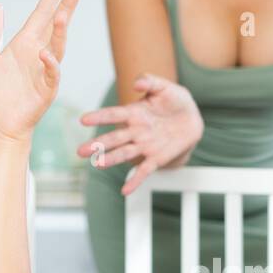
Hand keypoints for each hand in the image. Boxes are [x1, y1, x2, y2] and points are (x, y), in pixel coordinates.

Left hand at [0, 0, 81, 144]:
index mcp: (24, 44)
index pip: (41, 15)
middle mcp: (38, 54)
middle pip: (56, 25)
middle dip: (66, 6)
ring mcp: (45, 71)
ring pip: (58, 46)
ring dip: (61, 30)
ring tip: (62, 13)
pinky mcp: (46, 90)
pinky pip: (51, 74)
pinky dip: (50, 63)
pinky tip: (45, 53)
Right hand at [77, 73, 203, 195]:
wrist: (192, 120)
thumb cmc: (175, 101)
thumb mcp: (165, 87)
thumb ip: (150, 82)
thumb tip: (137, 84)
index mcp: (135, 113)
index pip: (114, 115)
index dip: (100, 117)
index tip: (83, 120)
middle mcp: (136, 131)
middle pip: (114, 138)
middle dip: (98, 144)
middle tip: (80, 151)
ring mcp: (145, 146)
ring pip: (125, 153)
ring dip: (111, 159)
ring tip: (98, 164)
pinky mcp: (156, 158)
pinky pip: (144, 171)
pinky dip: (134, 181)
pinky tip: (125, 191)